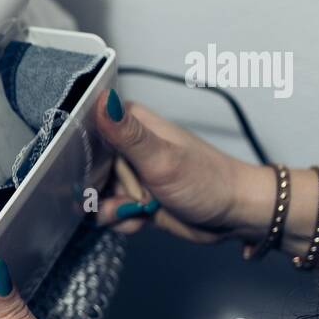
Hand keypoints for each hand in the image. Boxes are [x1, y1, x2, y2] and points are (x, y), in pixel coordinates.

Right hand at [94, 86, 273, 243]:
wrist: (233, 216)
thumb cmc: (207, 181)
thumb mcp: (162, 158)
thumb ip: (127, 134)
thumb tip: (101, 99)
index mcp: (131, 124)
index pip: (86, 134)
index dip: (85, 159)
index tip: (100, 174)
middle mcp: (127, 146)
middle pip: (87, 170)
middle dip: (103, 191)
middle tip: (132, 196)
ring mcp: (130, 173)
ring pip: (96, 194)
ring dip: (112, 209)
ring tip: (140, 209)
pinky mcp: (134, 197)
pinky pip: (109, 211)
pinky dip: (122, 219)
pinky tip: (141, 218)